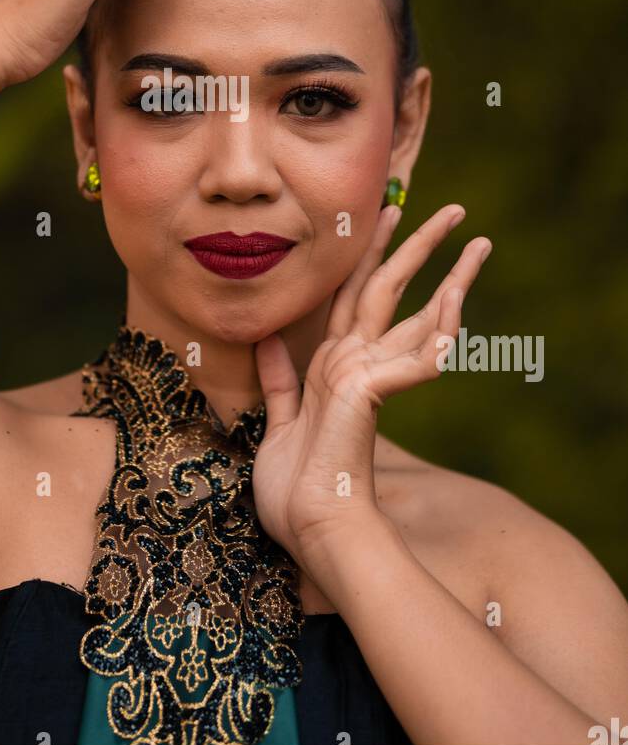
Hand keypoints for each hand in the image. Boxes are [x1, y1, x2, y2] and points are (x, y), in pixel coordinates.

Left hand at [251, 204, 492, 568]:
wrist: (309, 532)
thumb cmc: (296, 493)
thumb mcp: (279, 424)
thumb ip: (281, 381)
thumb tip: (265, 338)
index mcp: (333, 366)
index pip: (354, 295)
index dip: (367, 254)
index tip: (381, 216)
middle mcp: (356, 364)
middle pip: (391, 289)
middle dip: (418, 247)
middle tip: (451, 211)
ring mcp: (370, 377)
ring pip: (417, 313)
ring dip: (450, 276)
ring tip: (478, 243)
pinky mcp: (373, 392)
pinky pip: (417, 356)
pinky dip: (441, 331)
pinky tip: (459, 303)